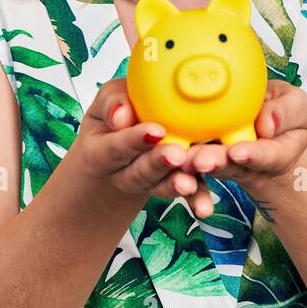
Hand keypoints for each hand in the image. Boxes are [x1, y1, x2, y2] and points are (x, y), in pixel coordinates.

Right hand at [74, 78, 210, 214]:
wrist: (125, 140)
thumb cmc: (118, 114)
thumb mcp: (108, 102)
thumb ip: (112, 104)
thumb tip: (121, 115)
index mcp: (101, 152)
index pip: (116, 147)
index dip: (134, 140)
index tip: (155, 131)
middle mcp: (124, 173)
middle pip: (140, 172)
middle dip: (159, 163)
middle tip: (177, 154)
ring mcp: (149, 183)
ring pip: (161, 186)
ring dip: (176, 184)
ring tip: (189, 182)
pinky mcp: (173, 184)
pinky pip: (185, 193)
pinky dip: (196, 198)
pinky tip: (205, 205)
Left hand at [173, 81, 306, 196]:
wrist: (263, 122)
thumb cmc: (282, 114)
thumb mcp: (296, 107)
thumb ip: (286, 112)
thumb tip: (267, 123)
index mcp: (275, 154)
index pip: (266, 156)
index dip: (253, 155)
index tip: (239, 152)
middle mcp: (244, 161)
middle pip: (229, 164)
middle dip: (214, 162)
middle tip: (201, 161)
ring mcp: (220, 159)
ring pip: (204, 161)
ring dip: (191, 161)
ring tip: (179, 157)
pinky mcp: (198, 151)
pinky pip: (185, 151)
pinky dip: (173, 147)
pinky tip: (159, 141)